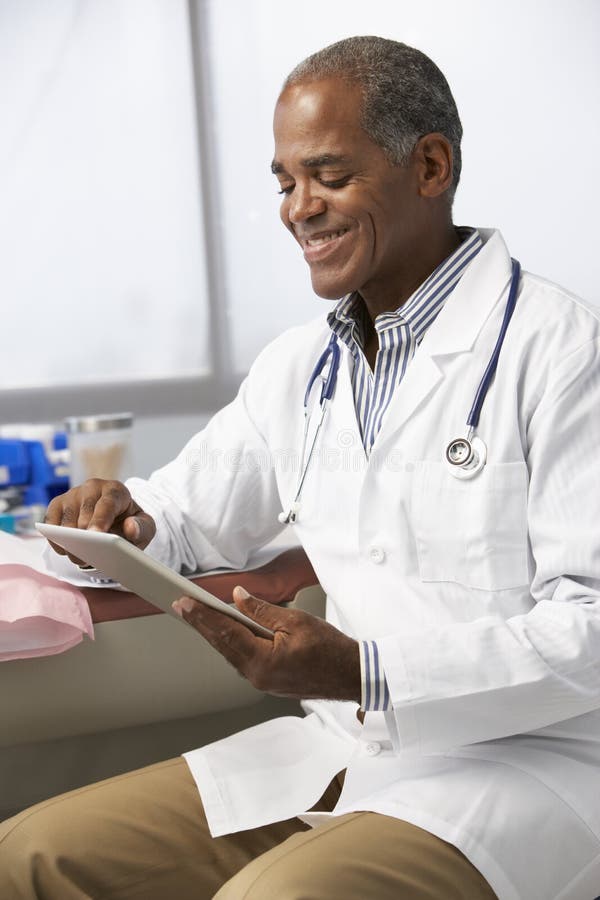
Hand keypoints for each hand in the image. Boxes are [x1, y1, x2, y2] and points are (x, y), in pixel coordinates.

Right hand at [44, 478, 155, 564]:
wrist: (116, 518)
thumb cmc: (130, 524)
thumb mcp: (146, 528)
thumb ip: (142, 528)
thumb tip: (130, 528)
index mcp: (115, 490)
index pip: (108, 503)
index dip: (101, 519)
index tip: (96, 535)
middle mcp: (92, 487)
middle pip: (84, 512)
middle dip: (85, 536)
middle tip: (87, 558)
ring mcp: (73, 494)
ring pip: (66, 519)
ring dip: (70, 540)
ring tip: (79, 558)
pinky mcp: (58, 504)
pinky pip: (51, 522)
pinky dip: (55, 538)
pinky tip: (64, 550)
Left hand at [172, 587, 360, 701]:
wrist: (351, 675)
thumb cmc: (331, 650)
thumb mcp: (296, 621)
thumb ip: (262, 611)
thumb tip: (238, 598)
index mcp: (262, 662)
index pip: (225, 633)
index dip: (202, 615)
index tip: (185, 602)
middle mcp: (257, 676)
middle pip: (222, 645)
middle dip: (201, 624)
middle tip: (181, 606)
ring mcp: (262, 682)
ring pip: (231, 653)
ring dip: (214, 633)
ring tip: (198, 615)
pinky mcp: (268, 681)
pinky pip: (243, 660)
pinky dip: (232, 643)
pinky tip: (226, 631)